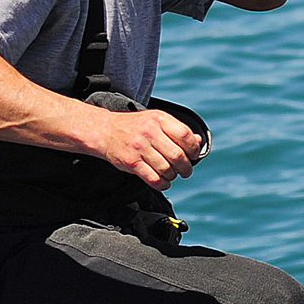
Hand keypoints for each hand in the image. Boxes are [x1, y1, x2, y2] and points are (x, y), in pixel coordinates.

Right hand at [85, 106, 204, 188]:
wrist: (105, 131)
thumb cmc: (135, 127)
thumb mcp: (156, 120)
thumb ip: (177, 130)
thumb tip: (198, 141)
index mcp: (159, 119)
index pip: (185, 134)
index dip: (193, 148)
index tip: (193, 155)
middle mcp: (150, 132)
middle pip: (177, 155)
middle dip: (186, 167)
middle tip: (185, 170)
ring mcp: (139, 148)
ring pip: (167, 169)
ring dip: (173, 176)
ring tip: (172, 174)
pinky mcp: (132, 163)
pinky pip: (154, 179)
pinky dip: (163, 184)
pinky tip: (163, 181)